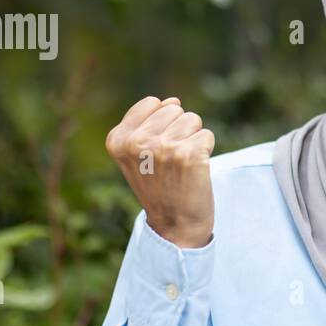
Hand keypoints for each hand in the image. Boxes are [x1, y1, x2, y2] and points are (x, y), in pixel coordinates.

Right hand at [106, 96, 214, 247]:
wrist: (175, 225)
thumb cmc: (160, 187)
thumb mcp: (139, 155)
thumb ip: (149, 123)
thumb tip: (173, 100)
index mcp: (118, 140)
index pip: (152, 103)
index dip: (162, 124)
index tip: (156, 152)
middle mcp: (137, 142)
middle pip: (175, 109)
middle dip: (179, 130)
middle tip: (172, 161)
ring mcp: (164, 148)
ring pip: (193, 119)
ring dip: (193, 140)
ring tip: (183, 165)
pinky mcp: (190, 154)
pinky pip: (207, 135)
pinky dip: (206, 150)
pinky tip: (195, 170)